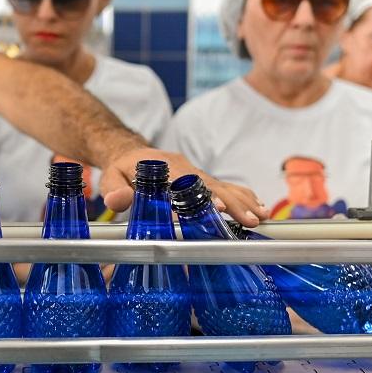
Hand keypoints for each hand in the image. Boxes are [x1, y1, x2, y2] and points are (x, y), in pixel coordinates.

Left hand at [98, 147, 268, 226]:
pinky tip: (259, 208)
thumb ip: (115, 189)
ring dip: (243, 202)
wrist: (130, 153)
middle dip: (231, 203)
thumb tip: (119, 200)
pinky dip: (243, 196)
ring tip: (261, 217)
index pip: (184, 182)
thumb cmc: (121, 168)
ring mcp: (194, 173)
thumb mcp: (111, 177)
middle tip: (248, 220)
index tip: (217, 209)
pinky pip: (225, 186)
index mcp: (162, 166)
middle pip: (211, 185)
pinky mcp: (201, 179)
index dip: (201, 196)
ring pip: (222, 186)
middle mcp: (183, 168)